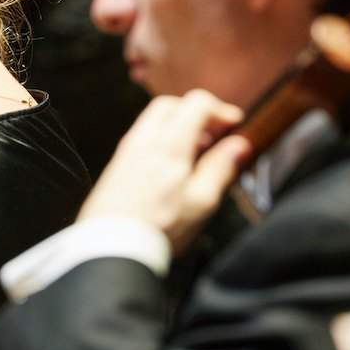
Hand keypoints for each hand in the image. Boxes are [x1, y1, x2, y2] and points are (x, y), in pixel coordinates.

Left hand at [78, 90, 251, 251]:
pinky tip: (174, 166)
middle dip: (197, 113)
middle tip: (216, 136)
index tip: (235, 125)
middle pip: (172, 105)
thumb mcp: (201, 201)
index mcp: (169, 143)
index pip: (196, 103)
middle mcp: (144, 139)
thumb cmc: (159, 228)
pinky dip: (163, 139)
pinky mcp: (118, 164)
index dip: (221, 110)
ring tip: (198, 153)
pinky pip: (143, 137)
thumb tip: (239, 144)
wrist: (110, 246)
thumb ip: (220, 167)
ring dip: (180, 126)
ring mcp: (127, 150)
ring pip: (155, 120)